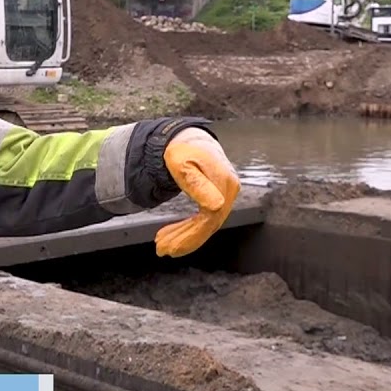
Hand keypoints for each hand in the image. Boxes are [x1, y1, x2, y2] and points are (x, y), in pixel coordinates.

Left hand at [155, 126, 239, 256]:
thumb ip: (197, 184)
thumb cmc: (182, 151)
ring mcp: (227, 195)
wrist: (188, 140)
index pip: (210, 217)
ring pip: (207, 225)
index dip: (191, 234)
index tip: (170, 246)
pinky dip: (190, 231)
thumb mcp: (182, 166)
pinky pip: (206, 220)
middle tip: (161, 250)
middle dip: (184, 240)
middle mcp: (229, 191)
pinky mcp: (220, 199)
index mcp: (223, 183)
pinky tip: (173, 237)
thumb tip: (217, 206)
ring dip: (185, 238)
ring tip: (163, 246)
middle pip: (209, 224)